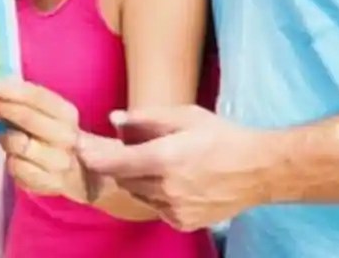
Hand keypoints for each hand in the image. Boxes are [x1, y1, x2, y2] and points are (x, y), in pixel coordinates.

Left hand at [0, 78, 101, 203]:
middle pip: (25, 117)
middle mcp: (66, 135)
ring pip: (17, 143)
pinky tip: (7, 154)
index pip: (36, 96)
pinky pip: (15, 167)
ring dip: (0, 135)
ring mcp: (58, 161)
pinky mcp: (46, 182)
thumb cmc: (50, 133)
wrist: (75, 170)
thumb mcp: (44, 113)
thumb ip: (22, 100)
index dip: (8, 89)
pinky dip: (8, 159)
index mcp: (66, 112)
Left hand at [76, 104, 264, 231]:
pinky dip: (155, 193)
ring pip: (138, 193)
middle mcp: (166, 188)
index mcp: (165, 159)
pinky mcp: (182, 222)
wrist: (258, 170)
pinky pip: (155, 206)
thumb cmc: (222, 137)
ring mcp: (174, 209)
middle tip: (124, 147)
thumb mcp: (186, 116)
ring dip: (138, 178)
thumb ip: (147, 117)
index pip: (115, 162)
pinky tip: (175, 180)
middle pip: (123, 177)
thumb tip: (115, 120)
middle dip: (118, 162)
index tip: (79, 147)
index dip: (93, 155)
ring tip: (160, 161)